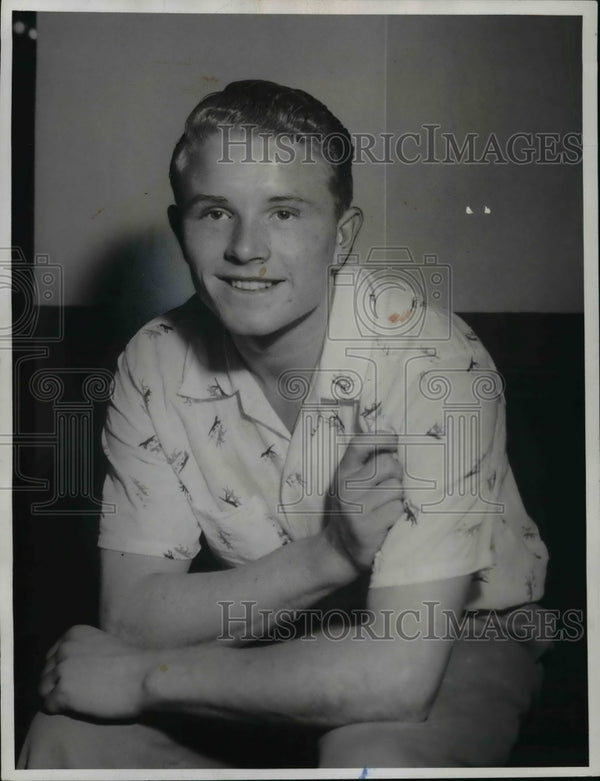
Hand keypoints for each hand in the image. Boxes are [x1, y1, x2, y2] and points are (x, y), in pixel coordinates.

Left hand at [39, 625, 157, 720]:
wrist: (145, 676)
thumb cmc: (132, 663)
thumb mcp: (103, 644)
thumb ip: (84, 650)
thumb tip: (70, 668)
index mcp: (74, 634)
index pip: (52, 656)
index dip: (63, 669)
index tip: (77, 678)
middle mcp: (64, 649)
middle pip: (46, 672)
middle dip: (58, 683)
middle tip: (78, 693)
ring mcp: (62, 670)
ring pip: (43, 689)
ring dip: (57, 696)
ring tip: (77, 702)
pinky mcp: (62, 693)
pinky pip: (48, 706)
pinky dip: (60, 709)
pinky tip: (78, 708)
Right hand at [324, 434, 403, 571]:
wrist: (340, 550)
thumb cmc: (355, 511)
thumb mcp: (352, 485)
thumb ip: (368, 465)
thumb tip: (397, 446)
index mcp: (342, 472)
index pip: (360, 444)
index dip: (381, 438)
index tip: (395, 441)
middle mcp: (345, 487)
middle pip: (388, 464)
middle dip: (397, 474)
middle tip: (391, 488)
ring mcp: (355, 507)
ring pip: (396, 487)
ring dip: (399, 498)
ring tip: (388, 508)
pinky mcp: (367, 527)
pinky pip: (397, 509)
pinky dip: (398, 516)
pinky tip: (388, 523)